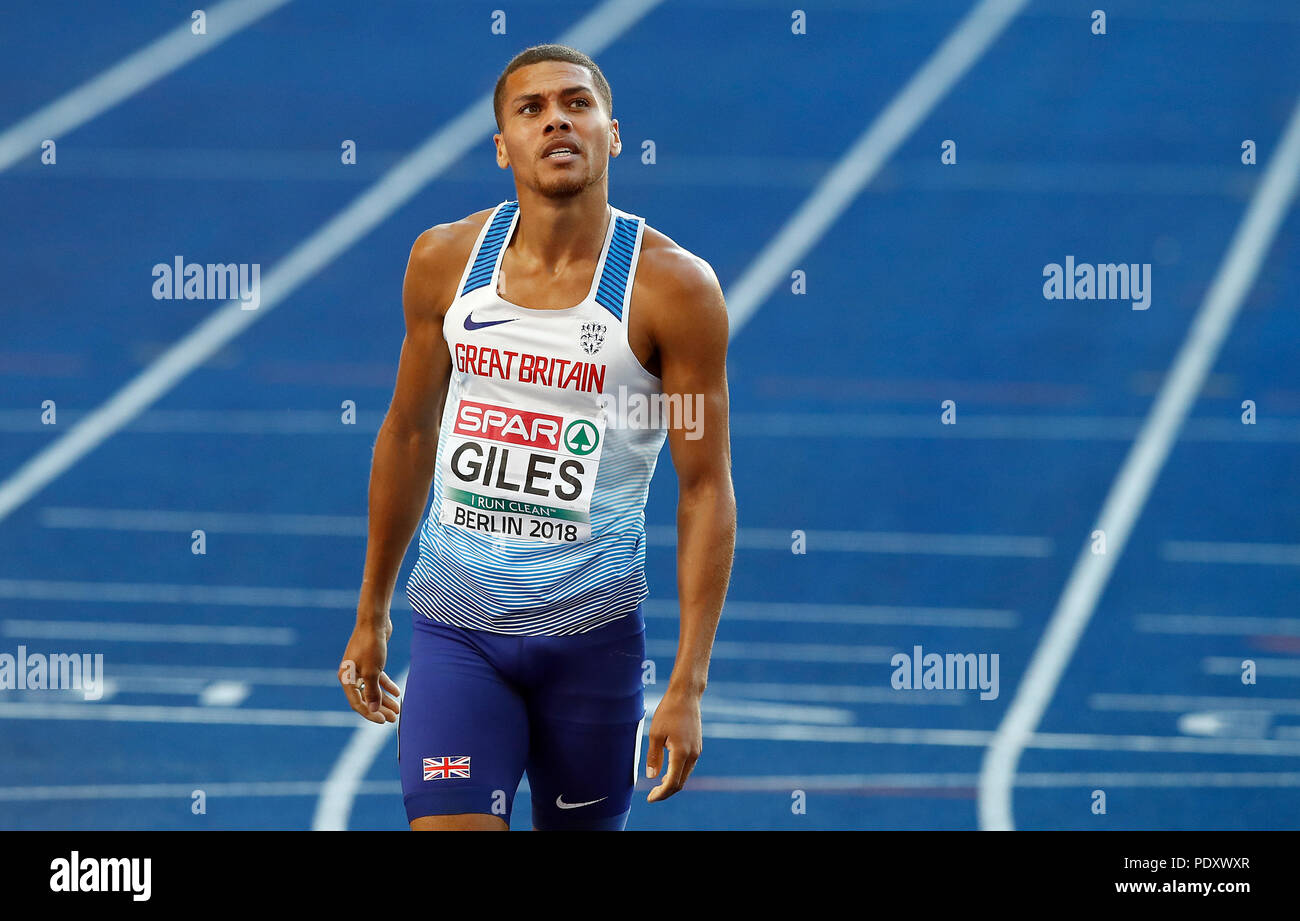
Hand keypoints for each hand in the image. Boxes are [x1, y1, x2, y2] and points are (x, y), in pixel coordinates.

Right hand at [338, 616, 400, 723]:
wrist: (375, 622)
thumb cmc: (371, 646)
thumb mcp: (372, 672)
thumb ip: (373, 692)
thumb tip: (373, 710)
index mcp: (346, 679)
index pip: (358, 703)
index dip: (370, 714)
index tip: (383, 721)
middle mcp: (351, 675)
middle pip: (366, 697)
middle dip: (380, 708)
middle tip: (393, 718)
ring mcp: (361, 668)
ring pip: (373, 689)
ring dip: (385, 699)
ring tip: (398, 709)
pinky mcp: (371, 662)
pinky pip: (378, 678)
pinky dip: (387, 685)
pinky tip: (397, 692)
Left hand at [645, 686, 702, 802]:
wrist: (686, 696)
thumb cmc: (668, 712)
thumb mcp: (655, 734)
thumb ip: (653, 757)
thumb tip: (651, 777)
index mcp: (681, 753)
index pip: (672, 783)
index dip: (661, 794)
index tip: (649, 798)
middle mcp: (692, 755)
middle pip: (681, 782)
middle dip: (666, 791)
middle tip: (651, 794)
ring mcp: (697, 751)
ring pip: (685, 775)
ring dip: (672, 783)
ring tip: (657, 785)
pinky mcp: (697, 746)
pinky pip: (688, 766)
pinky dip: (677, 773)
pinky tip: (667, 771)